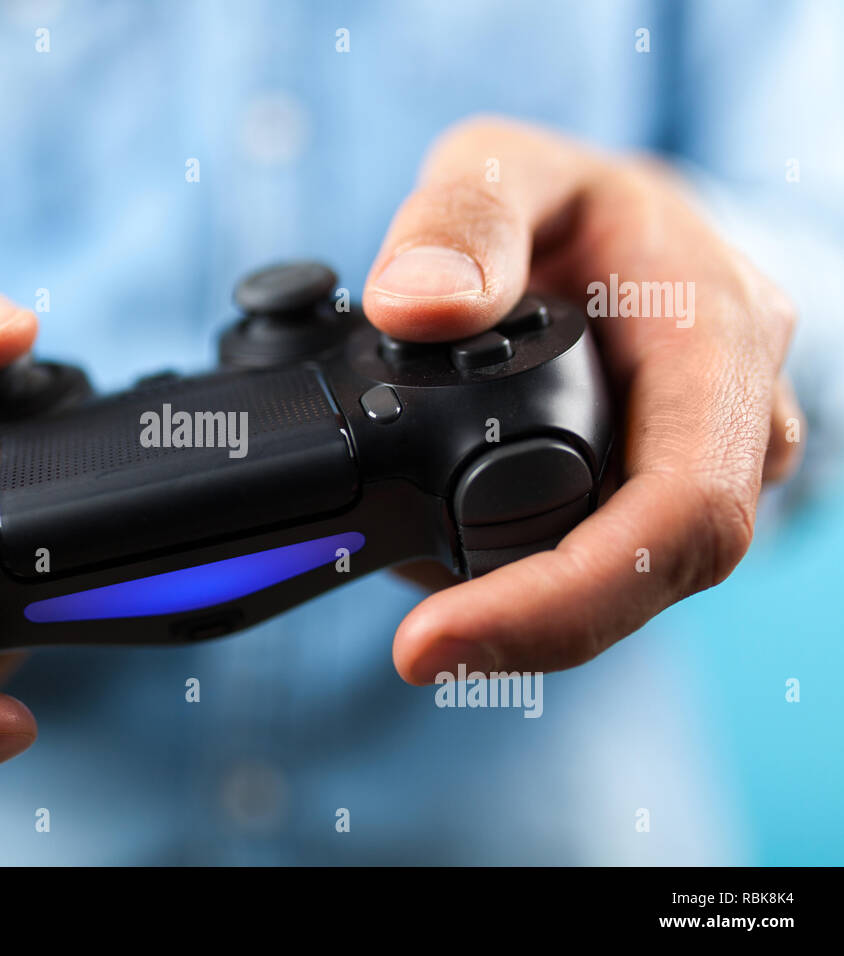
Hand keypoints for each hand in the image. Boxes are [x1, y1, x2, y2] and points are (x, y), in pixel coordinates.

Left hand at [362, 116, 802, 683]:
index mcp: (715, 335)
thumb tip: (413, 305)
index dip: (565, 596)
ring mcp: (702, 468)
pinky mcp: (654, 497)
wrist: (604, 229)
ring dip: (523, 612)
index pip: (680, 509)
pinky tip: (442, 576)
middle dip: (532, 627)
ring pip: (628, 582)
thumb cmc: (562, 197)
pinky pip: (600, 563)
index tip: (435, 636)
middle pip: (657, 574)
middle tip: (416, 649)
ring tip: (420, 600)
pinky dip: (521, 586)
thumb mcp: (504, 167)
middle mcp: (732, 420)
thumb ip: (461, 220)